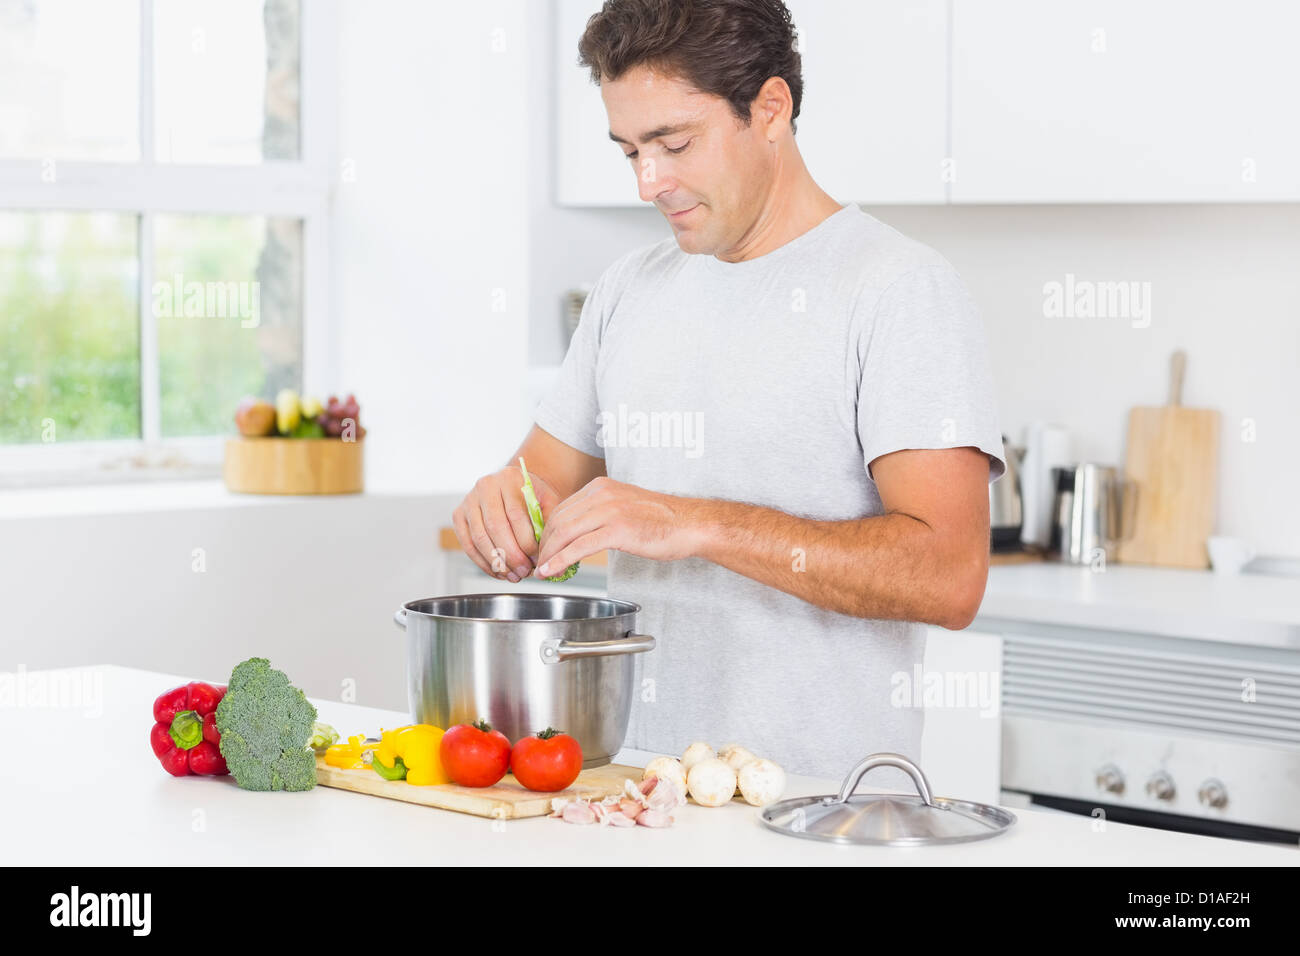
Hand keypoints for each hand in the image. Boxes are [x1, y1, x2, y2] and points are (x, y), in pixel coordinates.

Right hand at [452, 463, 561, 582]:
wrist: (515, 488)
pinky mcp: (458, 514)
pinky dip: (482, 562)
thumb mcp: (548, 502)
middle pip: (495, 527)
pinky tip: (498, 572)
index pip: (516, 514)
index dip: (526, 542)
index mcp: (510, 478)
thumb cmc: (533, 498)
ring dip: (496, 562)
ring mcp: (469, 499)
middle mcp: (486, 485)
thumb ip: (549, 523)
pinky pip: (468, 544)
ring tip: (513, 576)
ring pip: (479, 538)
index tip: (537, 559)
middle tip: (524, 572)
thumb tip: (548, 554)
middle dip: (511, 555)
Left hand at [533, 476, 701, 576]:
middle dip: (543, 545)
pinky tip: (552, 570)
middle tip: (538, 564)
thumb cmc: (662, 520)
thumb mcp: (624, 507)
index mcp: (601, 487)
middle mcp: (601, 494)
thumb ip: (600, 513)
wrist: (690, 524)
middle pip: (557, 520)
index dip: (546, 532)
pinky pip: (579, 546)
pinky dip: (560, 560)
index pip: (561, 509)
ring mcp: (609, 510)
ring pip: (564, 532)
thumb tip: (578, 534)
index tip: (543, 549)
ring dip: (548, 555)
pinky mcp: (617, 530)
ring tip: (543, 571)